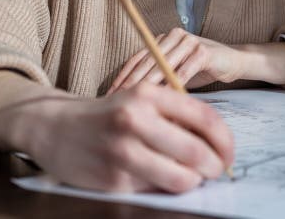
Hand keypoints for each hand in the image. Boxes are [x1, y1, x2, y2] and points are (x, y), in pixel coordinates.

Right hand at [24, 83, 233, 192]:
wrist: (55, 127)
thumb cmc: (108, 115)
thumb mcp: (140, 100)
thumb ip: (175, 115)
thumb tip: (216, 143)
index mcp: (148, 95)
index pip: (205, 118)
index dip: (225, 140)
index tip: (229, 153)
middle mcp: (135, 120)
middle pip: (197, 153)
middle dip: (215, 167)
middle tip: (215, 170)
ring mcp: (123, 152)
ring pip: (181, 178)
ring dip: (193, 181)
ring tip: (189, 176)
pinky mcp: (113, 180)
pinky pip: (155, 190)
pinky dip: (163, 186)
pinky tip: (155, 176)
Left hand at [107, 28, 244, 92]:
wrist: (234, 62)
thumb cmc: (201, 71)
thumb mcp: (175, 74)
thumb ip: (157, 79)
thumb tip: (130, 99)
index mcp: (162, 39)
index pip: (137, 58)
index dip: (122, 76)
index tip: (110, 95)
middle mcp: (173, 36)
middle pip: (147, 62)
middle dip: (131, 84)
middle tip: (118, 102)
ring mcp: (189, 41)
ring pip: (164, 66)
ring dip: (150, 86)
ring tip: (137, 104)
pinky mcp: (203, 51)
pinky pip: (185, 71)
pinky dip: (174, 86)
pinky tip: (165, 101)